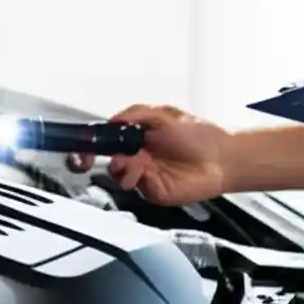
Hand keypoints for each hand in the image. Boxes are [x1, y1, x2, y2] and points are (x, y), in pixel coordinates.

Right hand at [65, 104, 230, 205]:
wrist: (222, 159)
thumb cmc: (201, 135)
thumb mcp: (165, 114)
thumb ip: (136, 114)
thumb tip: (113, 118)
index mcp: (140, 137)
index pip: (108, 139)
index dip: (92, 141)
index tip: (80, 142)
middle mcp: (139, 156)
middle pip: (105, 158)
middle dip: (92, 157)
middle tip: (87, 156)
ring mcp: (145, 174)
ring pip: (116, 174)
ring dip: (118, 167)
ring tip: (131, 161)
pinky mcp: (153, 190)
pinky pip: (133, 185)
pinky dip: (132, 178)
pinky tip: (142, 170)